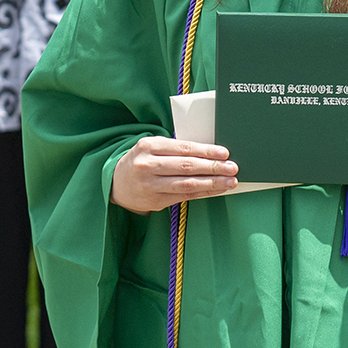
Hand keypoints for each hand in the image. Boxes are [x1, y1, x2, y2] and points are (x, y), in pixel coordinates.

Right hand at [111, 137, 237, 214]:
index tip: (224, 153)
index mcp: (148, 146)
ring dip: (212, 183)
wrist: (115, 182)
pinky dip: (203, 193)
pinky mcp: (155, 201)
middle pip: (187, 166)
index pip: (183, 148)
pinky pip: (184, 197)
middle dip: (213, 167)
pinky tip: (216, 190)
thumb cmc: (142, 160)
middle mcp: (147, 166)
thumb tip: (209, 152)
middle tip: (232, 167)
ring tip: (230, 181)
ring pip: (187, 184)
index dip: (206, 151)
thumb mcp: (152, 147)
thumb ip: (174, 148)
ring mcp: (150, 185)